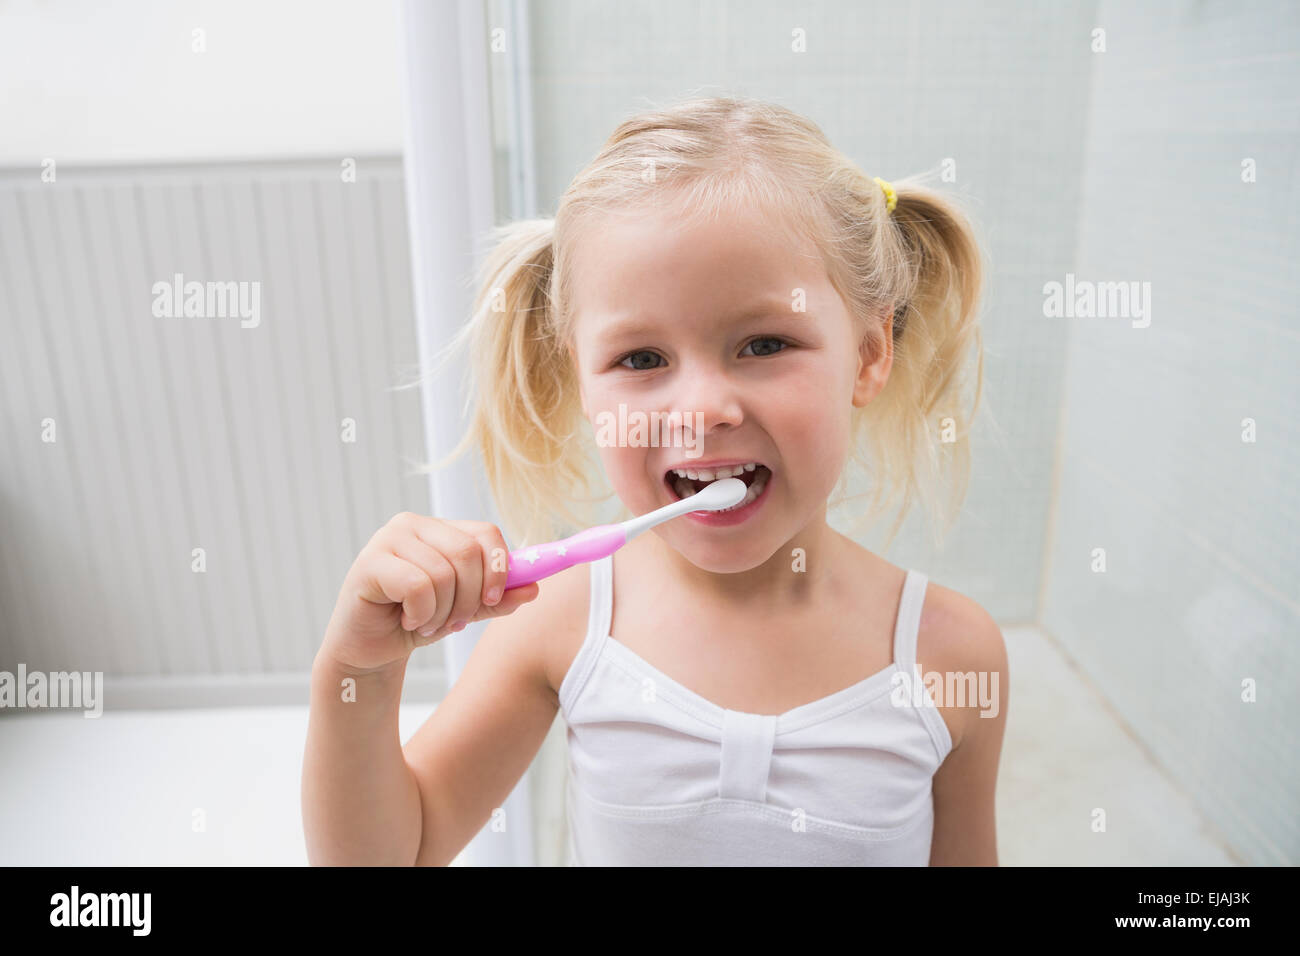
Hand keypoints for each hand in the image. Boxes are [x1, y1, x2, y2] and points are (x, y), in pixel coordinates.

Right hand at [319, 513, 538, 673]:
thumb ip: (497, 598)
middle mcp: (413, 525)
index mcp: (439, 529)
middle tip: (454, 621)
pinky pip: (418, 586)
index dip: (499, 568)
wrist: (370, 650)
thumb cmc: (416, 621)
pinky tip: (407, 619)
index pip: (485, 533)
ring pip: (444, 574)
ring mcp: (389, 539)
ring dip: (442, 612)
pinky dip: (421, 614)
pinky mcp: (370, 562)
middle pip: (468, 553)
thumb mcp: (465, 611)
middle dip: (470, 598)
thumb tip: (534, 588)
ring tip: (426, 622)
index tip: (493, 599)